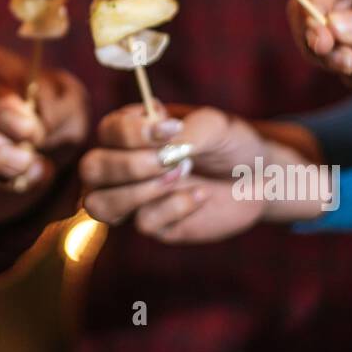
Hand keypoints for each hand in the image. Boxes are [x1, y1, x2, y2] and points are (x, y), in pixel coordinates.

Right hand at [79, 104, 269, 242]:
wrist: (260, 178)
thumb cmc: (231, 144)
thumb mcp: (214, 126)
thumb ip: (187, 131)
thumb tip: (166, 148)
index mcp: (132, 131)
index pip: (107, 130)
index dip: (132, 132)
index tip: (171, 129)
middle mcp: (124, 164)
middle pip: (91, 168)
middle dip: (129, 165)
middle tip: (173, 160)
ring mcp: (135, 197)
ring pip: (98, 204)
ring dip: (138, 192)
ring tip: (180, 176)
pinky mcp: (154, 224)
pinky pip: (143, 223)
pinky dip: (173, 207)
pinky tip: (200, 197)